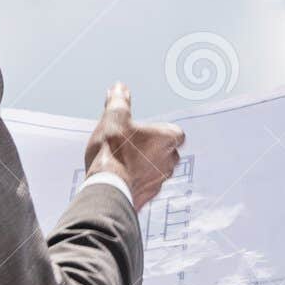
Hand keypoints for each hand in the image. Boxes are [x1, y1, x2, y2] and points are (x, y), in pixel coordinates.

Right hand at [84, 82, 184, 210]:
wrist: (107, 188)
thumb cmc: (114, 151)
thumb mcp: (114, 117)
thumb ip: (119, 101)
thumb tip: (119, 87)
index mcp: (167, 139)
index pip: (176, 133)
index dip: (163, 131)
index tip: (149, 131)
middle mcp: (169, 161)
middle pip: (170, 153)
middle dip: (156, 149)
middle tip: (137, 146)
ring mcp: (159, 181)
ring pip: (159, 171)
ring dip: (147, 167)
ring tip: (128, 163)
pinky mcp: (147, 197)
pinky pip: (146, 187)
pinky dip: (138, 183)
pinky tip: (122, 179)